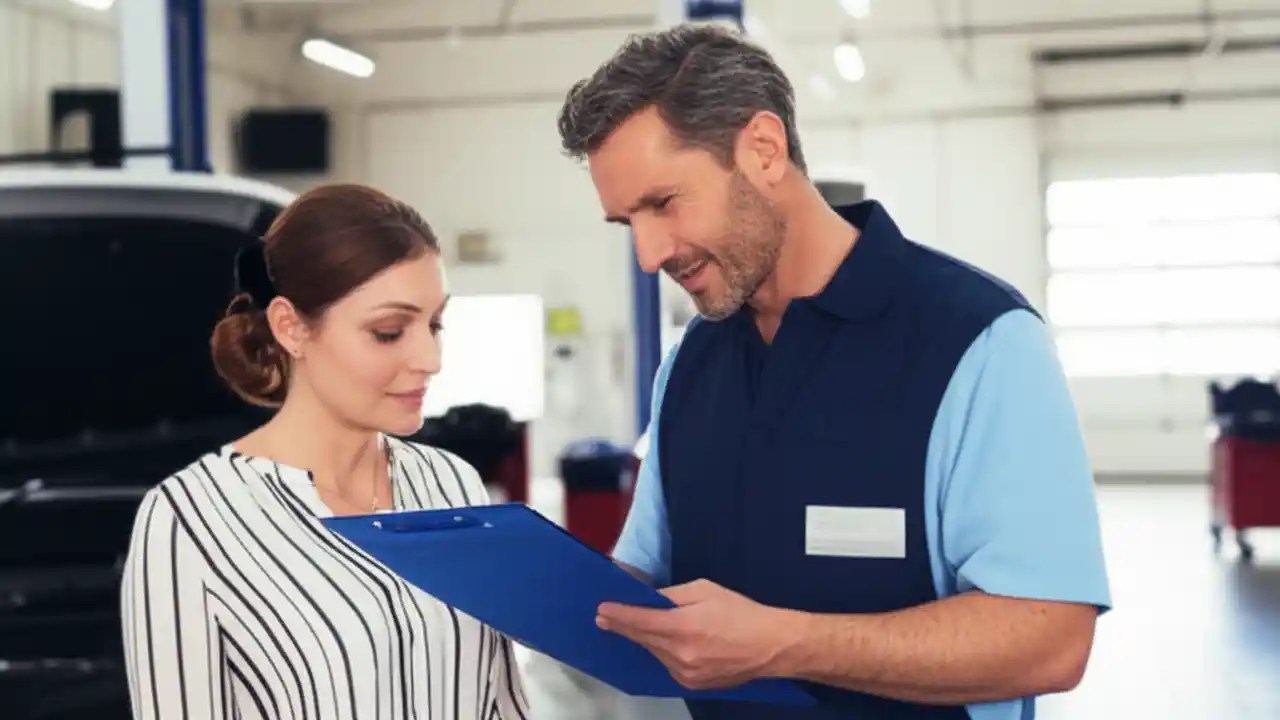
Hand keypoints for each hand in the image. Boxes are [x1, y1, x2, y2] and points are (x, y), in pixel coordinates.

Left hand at [596, 579, 796, 689]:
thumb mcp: (706, 590)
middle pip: (643, 639)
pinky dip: (663, 652)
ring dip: (645, 639)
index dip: (619, 615)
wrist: (771, 646)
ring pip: (655, 653)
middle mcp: (681, 653)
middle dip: (624, 627)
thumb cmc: (742, 613)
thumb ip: (673, 595)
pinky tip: (666, 643)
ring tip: (636, 626)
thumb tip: (651, 599)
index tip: (602, 610)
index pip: (641, 621)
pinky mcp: (692, 684)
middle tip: (604, 618)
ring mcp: (686, 673)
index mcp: (685, 626)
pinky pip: (668, 665)